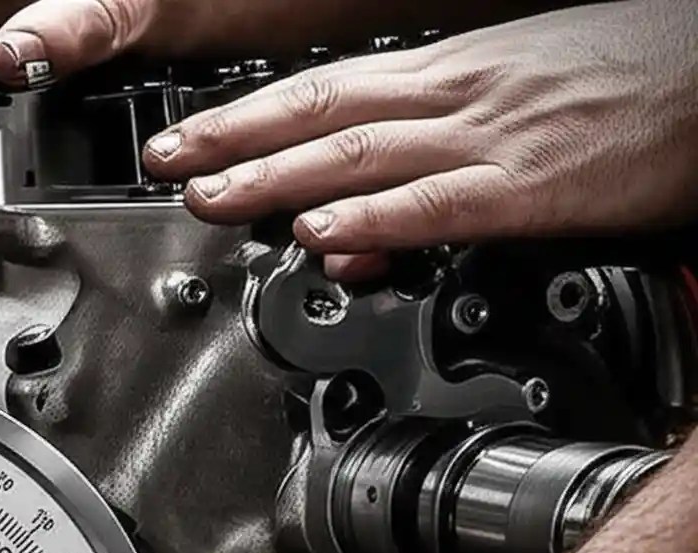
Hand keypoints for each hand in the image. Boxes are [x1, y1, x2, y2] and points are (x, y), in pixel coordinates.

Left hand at [139, 0, 697, 278]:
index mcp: (450, 73)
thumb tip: (361, 205)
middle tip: (166, 165)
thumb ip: (432, 150)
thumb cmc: (628, 75)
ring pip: (360, 155)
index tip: (188, 135)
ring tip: (210, 197)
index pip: (323, 88)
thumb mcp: (517, 89)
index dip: (245, 115)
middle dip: (232, 141)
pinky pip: (438, 204)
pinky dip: (373, 219)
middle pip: (319, 114)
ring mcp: (491, 140)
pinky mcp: (533, 188)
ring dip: (274, 178)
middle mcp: (456, 97)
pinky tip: (322, 236)